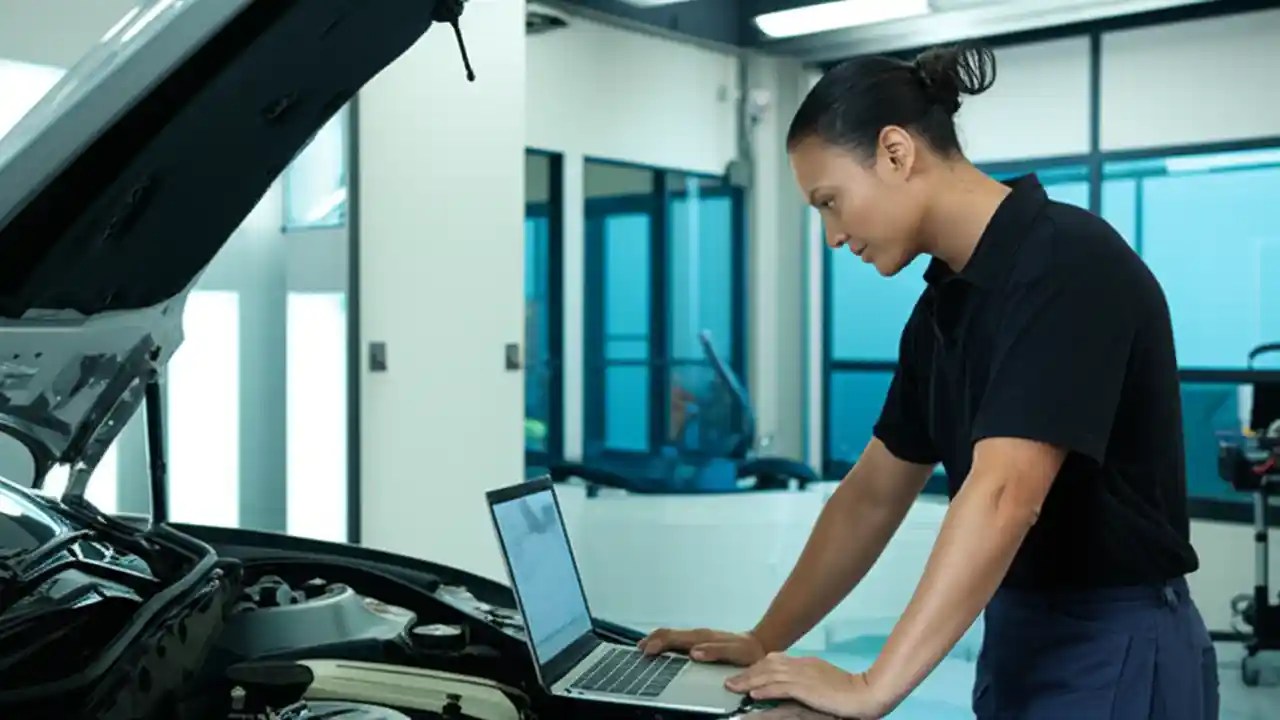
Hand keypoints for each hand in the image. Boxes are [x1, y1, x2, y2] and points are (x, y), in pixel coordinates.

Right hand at [637, 628, 765, 665]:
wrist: (759, 645)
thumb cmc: (747, 651)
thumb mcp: (734, 652)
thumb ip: (714, 651)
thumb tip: (694, 652)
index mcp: (702, 637)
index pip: (673, 637)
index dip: (658, 643)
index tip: (647, 651)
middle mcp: (698, 635)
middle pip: (668, 634)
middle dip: (652, 640)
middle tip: (638, 650)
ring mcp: (699, 637)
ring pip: (672, 636)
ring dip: (657, 641)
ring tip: (644, 649)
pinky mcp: (701, 641)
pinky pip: (678, 640)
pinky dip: (666, 643)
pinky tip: (663, 651)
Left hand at [726, 654, 889, 718]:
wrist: (864, 693)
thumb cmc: (847, 690)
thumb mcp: (823, 679)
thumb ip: (806, 679)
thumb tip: (792, 684)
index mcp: (805, 662)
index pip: (775, 661)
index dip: (757, 668)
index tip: (745, 674)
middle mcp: (801, 665)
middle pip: (766, 666)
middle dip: (747, 673)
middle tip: (729, 681)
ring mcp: (803, 675)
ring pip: (768, 675)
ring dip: (748, 681)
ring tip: (732, 687)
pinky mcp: (806, 688)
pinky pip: (780, 687)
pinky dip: (764, 689)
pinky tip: (752, 693)